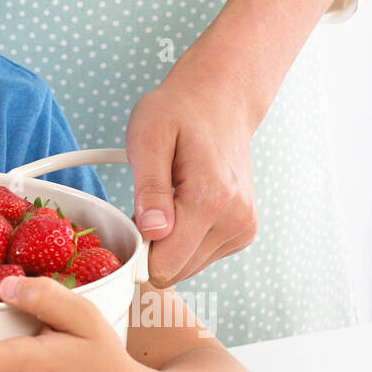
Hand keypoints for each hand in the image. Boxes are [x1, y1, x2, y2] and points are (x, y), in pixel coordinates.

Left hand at [124, 58, 257, 287]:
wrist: (220, 100)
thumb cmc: (178, 112)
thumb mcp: (148, 136)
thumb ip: (149, 187)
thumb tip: (152, 231)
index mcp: (212, 200)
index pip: (164, 265)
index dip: (136, 250)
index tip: (127, 221)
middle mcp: (236, 221)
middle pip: (175, 271)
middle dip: (151, 246)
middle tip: (145, 205)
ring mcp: (243, 229)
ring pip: (186, 268)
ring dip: (167, 243)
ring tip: (166, 201)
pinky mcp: (243, 232)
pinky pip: (199, 257)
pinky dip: (183, 240)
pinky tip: (181, 207)